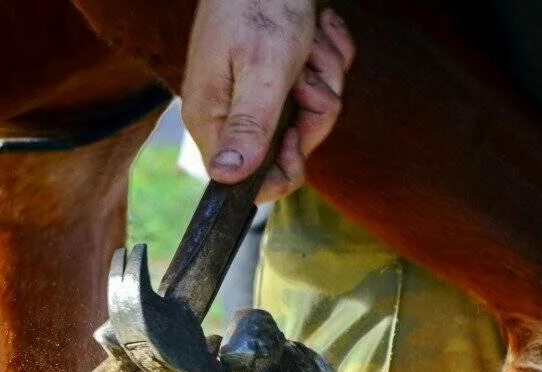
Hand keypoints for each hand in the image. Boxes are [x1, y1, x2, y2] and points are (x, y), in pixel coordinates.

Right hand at [181, 0, 354, 202]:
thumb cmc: (259, 5)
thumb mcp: (263, 69)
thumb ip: (249, 126)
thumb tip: (226, 177)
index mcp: (215, 119)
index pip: (249, 184)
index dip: (284, 170)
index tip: (298, 137)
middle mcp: (231, 114)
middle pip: (291, 148)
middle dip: (314, 109)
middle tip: (305, 73)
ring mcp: (255, 95)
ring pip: (311, 115)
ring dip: (324, 76)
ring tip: (311, 43)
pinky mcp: (276, 77)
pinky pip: (318, 87)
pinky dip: (327, 58)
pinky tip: (318, 33)